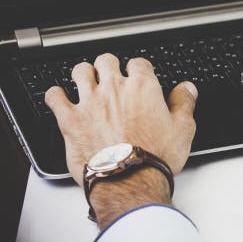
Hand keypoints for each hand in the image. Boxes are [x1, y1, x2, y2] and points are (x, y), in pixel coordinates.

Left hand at [45, 54, 198, 185]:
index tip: (139, 76)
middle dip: (109, 66)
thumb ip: (184, 103)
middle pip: (106, 61)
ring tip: (86, 80)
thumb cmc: (155, 157)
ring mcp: (90, 102)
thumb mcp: (183, 129)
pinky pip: (55, 97)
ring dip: (83, 73)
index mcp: (143, 88)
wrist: (128, 180)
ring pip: (80, 72)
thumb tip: (187, 88)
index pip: (139, 63)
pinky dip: (56, 95)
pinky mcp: (70, 119)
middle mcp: (115, 89)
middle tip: (111, 75)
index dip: (139, 69)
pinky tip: (59, 97)